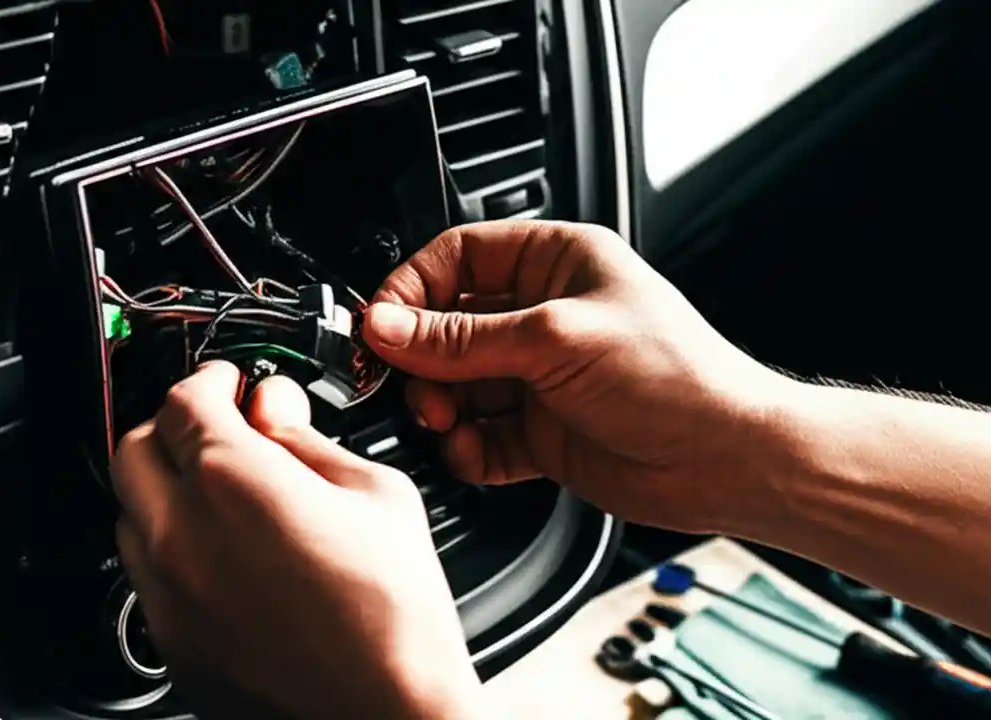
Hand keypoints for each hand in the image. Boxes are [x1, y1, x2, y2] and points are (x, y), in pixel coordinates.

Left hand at [111, 361, 484, 719]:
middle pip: (137, 448)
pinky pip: (147, 577)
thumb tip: (276, 409)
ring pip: (131, 514)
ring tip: (223, 497)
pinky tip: (224, 557)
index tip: (232, 385)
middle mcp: (183, 534)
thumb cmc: (395, 619)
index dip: (212, 380)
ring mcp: (168, 596)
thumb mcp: (376, 493)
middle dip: (176, 427)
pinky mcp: (171, 644)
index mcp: (233, 481)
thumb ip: (308, 440)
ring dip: (166, 490)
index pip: (185, 398)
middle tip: (220, 430)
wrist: (388, 717)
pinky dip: (172, 551)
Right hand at [361, 220, 796, 533]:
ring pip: (455, 387)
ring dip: (441, 408)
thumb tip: (388, 327)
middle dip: (421, 360)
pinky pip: (479, 437)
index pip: (455, 258)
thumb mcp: (555, 338)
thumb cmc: (677, 377)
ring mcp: (540, 376)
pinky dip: (467, 450)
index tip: (380, 325)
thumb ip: (461, 338)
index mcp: (554, 262)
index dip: (410, 289)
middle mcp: (542, 315)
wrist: (727, 459)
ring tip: (448, 422)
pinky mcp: (541, 431)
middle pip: (445, 327)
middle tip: (413, 385)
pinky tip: (474, 453)